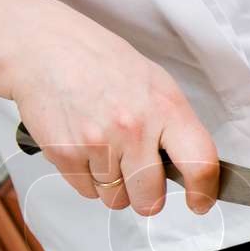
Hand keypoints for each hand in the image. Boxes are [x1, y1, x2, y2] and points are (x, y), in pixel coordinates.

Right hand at [0, 0, 218, 216]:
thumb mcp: (155, 83)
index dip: (204, 191)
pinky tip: (84, 148)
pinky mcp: (65, 154)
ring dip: (113, 185)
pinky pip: (87, 192)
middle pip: (151, 199)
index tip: (200, 202)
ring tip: (105, 149)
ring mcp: (98, 143)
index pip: (200, 163)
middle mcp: (134, 128)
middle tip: (139, 174)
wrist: (45, 48)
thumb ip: (174, 125)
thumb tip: (190, 165)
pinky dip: (87, 179)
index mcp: (166, 108)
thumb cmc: (101, 64)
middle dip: (146, 195)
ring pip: (116, 199)